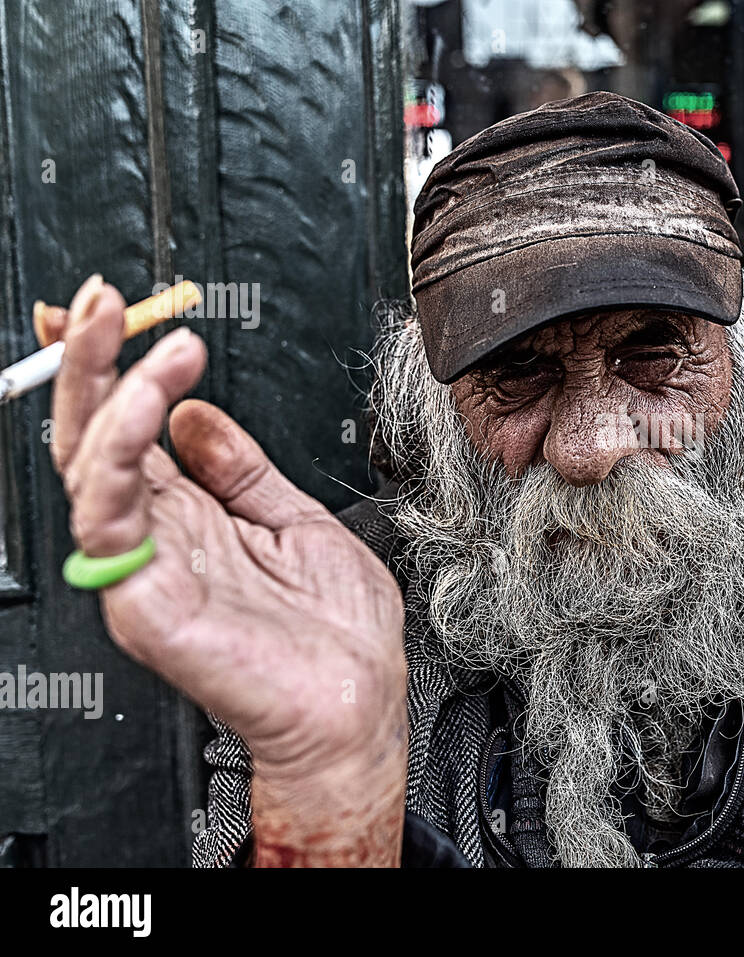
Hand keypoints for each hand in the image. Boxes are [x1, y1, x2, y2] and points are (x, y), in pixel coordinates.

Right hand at [46, 276, 407, 862]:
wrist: (357, 701)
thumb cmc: (335, 630)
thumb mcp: (295, 518)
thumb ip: (242, 467)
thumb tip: (198, 414)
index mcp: (189, 516)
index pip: (126, 429)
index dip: (108, 369)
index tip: (106, 312)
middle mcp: (157, 538)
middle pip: (94, 437)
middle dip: (90, 364)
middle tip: (103, 302)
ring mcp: (145, 570)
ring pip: (91, 467)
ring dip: (110, 393)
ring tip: (147, 344)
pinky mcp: (146, 602)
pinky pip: (112, 522)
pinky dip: (120, 458)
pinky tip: (146, 409)